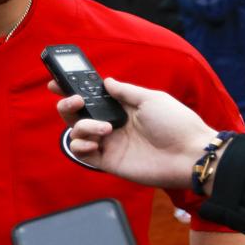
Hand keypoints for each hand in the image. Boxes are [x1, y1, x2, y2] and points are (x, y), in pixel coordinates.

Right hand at [47, 77, 220, 191]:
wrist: (189, 153)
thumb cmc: (176, 123)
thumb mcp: (151, 98)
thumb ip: (125, 91)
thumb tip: (106, 81)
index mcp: (123, 107)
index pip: (92, 97)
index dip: (73, 89)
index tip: (56, 82)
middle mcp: (113, 125)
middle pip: (77, 114)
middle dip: (68, 104)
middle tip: (75, 100)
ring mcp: (110, 144)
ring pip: (76, 132)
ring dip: (82, 126)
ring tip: (105, 129)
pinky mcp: (109, 162)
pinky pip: (82, 154)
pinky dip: (81, 145)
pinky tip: (96, 142)